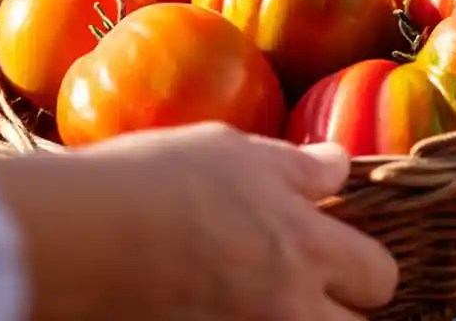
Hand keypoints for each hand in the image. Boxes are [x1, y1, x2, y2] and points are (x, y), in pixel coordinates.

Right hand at [0, 122, 398, 319]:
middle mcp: (289, 308)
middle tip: (305, 288)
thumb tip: (341, 162)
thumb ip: (296, 166)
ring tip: (261, 300)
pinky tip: (218, 307)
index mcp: (306, 249)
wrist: (77, 238)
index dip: (363, 266)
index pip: (379, 276)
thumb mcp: (231, 151)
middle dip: (338, 312)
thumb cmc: (154, 181)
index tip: (340, 255)